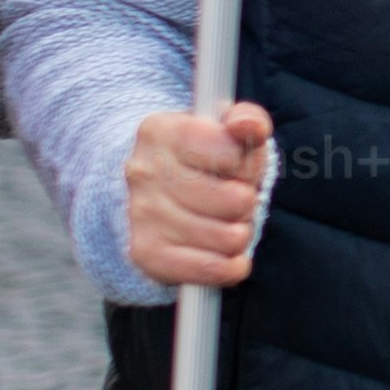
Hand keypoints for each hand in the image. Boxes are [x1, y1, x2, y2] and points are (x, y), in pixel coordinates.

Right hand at [124, 104, 273, 289]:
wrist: (150, 190)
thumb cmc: (200, 157)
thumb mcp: (224, 128)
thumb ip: (247, 119)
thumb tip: (247, 126)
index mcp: (160, 131)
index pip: (233, 155)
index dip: (248, 164)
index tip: (236, 166)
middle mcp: (144, 172)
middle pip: (236, 200)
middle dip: (246, 201)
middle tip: (234, 198)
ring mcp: (141, 214)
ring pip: (229, 237)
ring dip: (240, 232)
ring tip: (226, 221)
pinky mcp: (146, 253)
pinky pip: (211, 270)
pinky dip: (231, 267)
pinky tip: (228, 254)